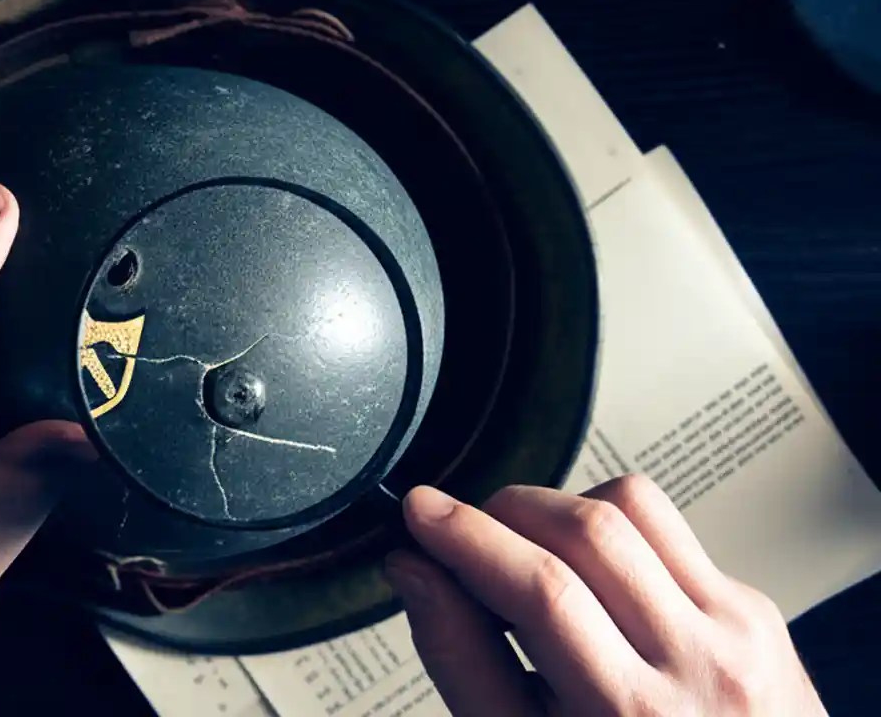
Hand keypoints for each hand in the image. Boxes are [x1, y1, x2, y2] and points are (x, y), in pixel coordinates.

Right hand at [386, 477, 826, 715]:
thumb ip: (463, 662)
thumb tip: (416, 572)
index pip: (544, 591)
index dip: (469, 538)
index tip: (421, 511)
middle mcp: (700, 665)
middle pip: (590, 531)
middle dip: (507, 510)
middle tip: (466, 534)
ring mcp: (738, 629)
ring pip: (634, 506)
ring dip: (560, 508)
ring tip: (528, 550)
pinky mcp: (754, 605)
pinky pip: (670, 527)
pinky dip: (611, 529)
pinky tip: (589, 574)